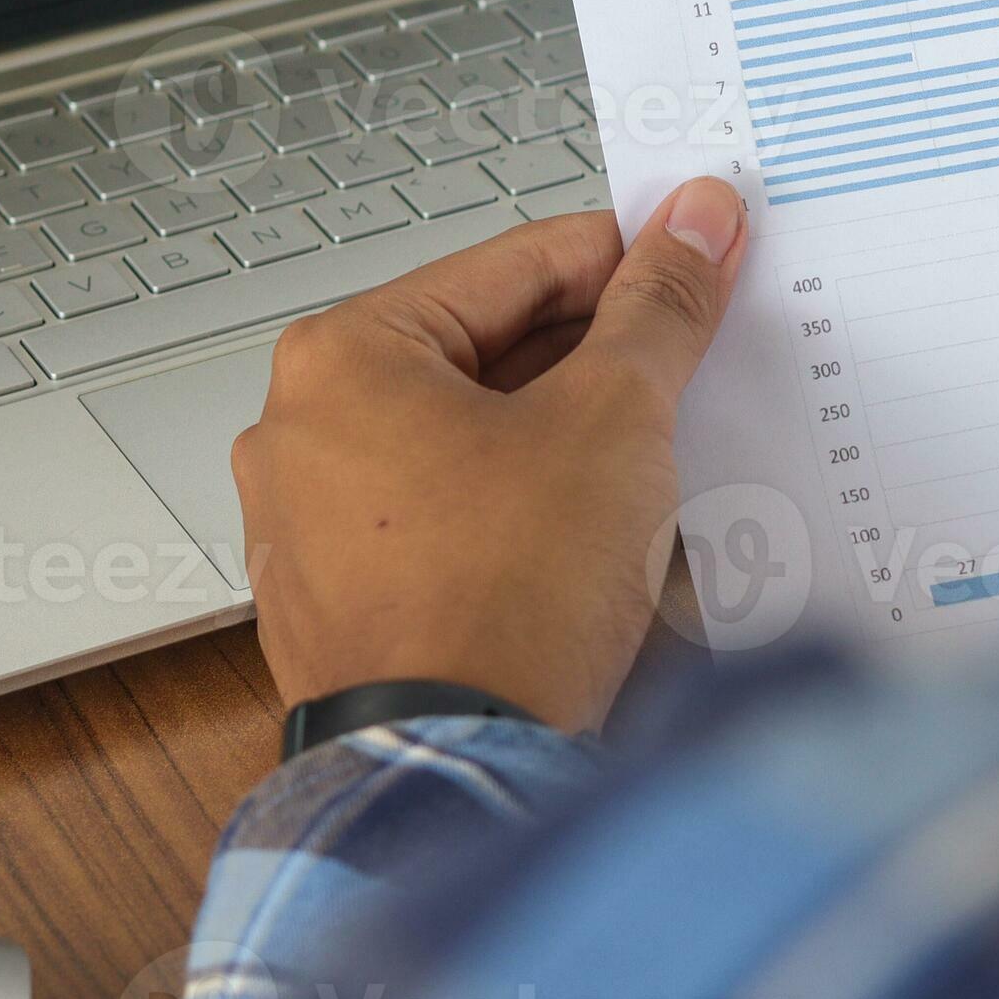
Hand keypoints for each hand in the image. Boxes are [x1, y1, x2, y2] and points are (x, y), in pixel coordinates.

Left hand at [230, 179, 747, 731]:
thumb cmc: (501, 602)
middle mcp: (301, 431)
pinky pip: (448, 515)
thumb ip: (658, 309)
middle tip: (689, 358)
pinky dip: (522, 505)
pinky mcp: (345, 597)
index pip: (517, 263)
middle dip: (598, 356)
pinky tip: (592, 530)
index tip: (698, 259)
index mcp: (342, 357)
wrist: (458, 773)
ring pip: (470, 436)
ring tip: (654, 452)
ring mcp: (313, 523)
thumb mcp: (613, 420)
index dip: (629, 259)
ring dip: (567, 431)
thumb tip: (693, 225)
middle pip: (487, 349)